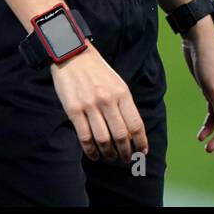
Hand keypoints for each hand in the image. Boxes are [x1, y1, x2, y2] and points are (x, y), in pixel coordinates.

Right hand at [49, 44, 147, 163]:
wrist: (71, 55)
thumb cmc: (97, 70)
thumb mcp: (117, 82)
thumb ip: (124, 104)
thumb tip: (132, 131)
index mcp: (121, 93)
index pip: (136, 124)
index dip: (141, 142)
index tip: (142, 152)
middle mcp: (107, 100)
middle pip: (121, 135)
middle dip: (125, 152)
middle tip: (126, 159)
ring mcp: (89, 105)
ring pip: (103, 139)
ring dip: (109, 153)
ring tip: (110, 157)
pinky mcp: (73, 110)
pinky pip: (84, 137)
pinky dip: (90, 150)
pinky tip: (94, 155)